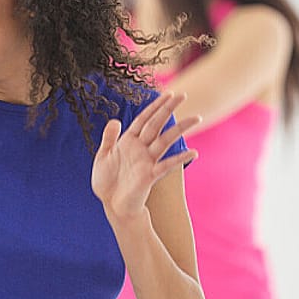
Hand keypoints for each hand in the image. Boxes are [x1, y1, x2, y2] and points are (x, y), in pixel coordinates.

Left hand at [92, 92, 197, 220]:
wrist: (111, 205)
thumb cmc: (107, 182)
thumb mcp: (103, 156)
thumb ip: (109, 138)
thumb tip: (115, 120)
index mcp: (128, 141)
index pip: (144, 119)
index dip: (155, 106)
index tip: (168, 94)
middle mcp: (140, 148)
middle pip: (156, 124)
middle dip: (168, 109)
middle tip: (183, 95)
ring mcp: (147, 161)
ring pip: (165, 140)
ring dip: (179, 128)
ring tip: (195, 118)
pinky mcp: (150, 175)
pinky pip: (166, 165)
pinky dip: (179, 158)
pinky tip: (193, 152)